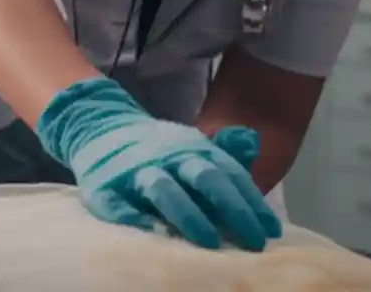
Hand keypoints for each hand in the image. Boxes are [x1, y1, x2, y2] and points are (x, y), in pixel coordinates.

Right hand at [36, 78, 281, 249]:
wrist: (100, 126)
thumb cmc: (156, 149)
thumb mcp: (193, 145)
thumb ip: (225, 153)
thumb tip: (257, 144)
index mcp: (193, 150)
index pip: (230, 175)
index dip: (252, 203)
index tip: (271, 232)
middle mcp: (168, 158)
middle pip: (205, 178)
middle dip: (232, 209)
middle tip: (253, 242)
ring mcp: (136, 171)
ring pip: (165, 190)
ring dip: (188, 215)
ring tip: (209, 243)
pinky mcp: (106, 187)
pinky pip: (119, 204)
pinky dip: (134, 219)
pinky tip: (152, 234)